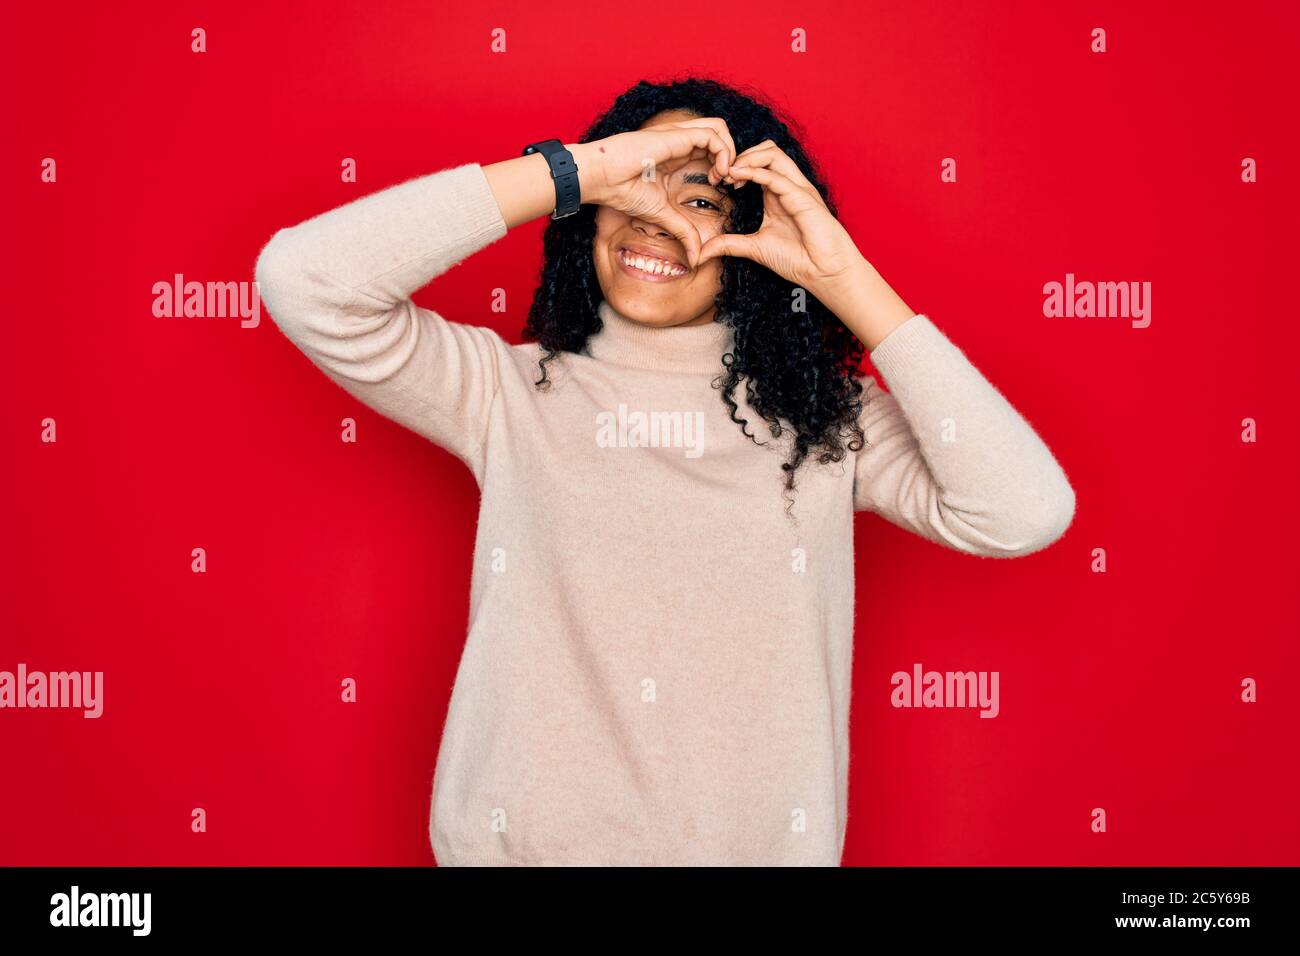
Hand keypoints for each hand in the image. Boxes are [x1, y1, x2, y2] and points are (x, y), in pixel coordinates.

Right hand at [570, 117, 737, 267]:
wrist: (601, 178)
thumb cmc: (622, 191)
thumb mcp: (662, 216)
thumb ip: (682, 231)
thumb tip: (696, 258)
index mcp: (676, 156)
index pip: (710, 149)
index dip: (723, 166)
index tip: (722, 188)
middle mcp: (680, 142)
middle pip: (719, 134)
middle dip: (733, 156)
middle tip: (730, 182)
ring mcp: (678, 136)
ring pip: (719, 128)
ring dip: (730, 152)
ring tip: (724, 178)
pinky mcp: (676, 135)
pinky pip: (713, 135)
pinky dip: (723, 153)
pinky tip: (716, 175)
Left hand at [695, 140, 866, 293]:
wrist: (825, 273)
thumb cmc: (798, 259)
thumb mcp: (754, 249)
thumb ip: (729, 245)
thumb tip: (702, 252)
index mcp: (777, 193)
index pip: (757, 163)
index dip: (735, 166)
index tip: (716, 181)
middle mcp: (788, 186)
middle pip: (765, 150)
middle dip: (739, 156)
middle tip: (719, 174)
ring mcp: (797, 189)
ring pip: (772, 153)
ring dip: (746, 158)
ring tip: (728, 174)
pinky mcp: (803, 198)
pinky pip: (777, 176)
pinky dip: (755, 173)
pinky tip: (738, 179)